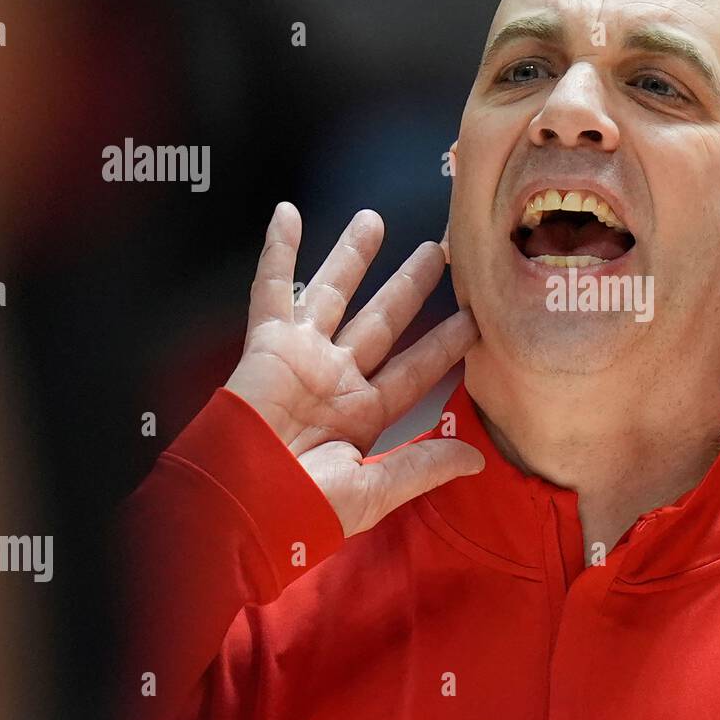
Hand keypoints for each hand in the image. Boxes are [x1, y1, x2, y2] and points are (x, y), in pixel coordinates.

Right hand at [224, 202, 484, 537]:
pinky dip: (277, 250)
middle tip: (439, 251)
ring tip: (375, 218)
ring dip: (353, 255)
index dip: (445, 343)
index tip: (474, 317)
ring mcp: (302, 357)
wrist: (243, 504)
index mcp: (364, 415)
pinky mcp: (267, 345)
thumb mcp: (374, 489)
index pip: (415, 369)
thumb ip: (423, 466)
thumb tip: (476, 458)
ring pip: (335, 293)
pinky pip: (273, 288)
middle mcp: (337, 379)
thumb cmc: (305, 506)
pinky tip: (286, 213)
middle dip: (410, 285)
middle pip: (383, 319)